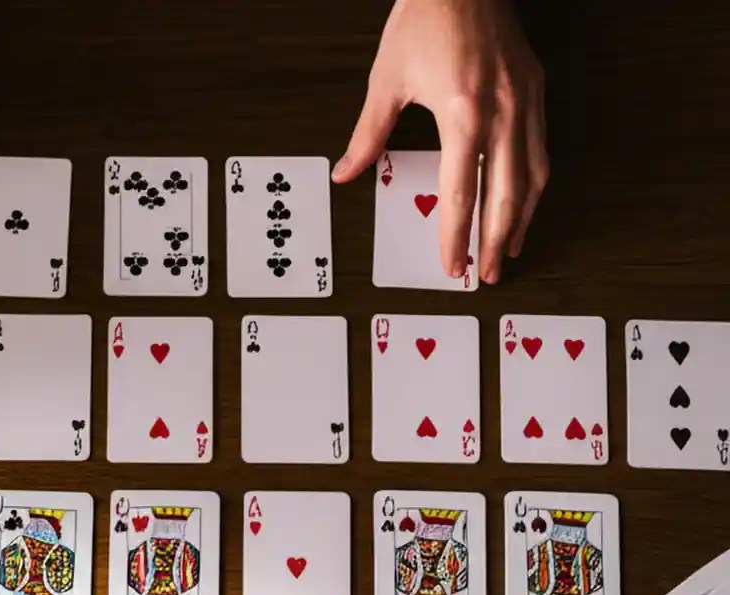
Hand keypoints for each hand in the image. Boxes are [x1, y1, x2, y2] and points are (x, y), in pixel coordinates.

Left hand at [331, 0, 547, 284]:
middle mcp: (503, 112)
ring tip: (508, 250)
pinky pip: (541, 150)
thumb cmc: (424, 19)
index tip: (450, 266)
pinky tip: (523, 202)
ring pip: (533, 177)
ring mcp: (527, 101)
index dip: (455, 236)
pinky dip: (534, 184)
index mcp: (463, 113)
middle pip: (505, 196)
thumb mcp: (386, 79)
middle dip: (494, 242)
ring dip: (521, 220)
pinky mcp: (537, 90)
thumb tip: (346, 173)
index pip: (460, 193)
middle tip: (485, 276)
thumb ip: (368, 134)